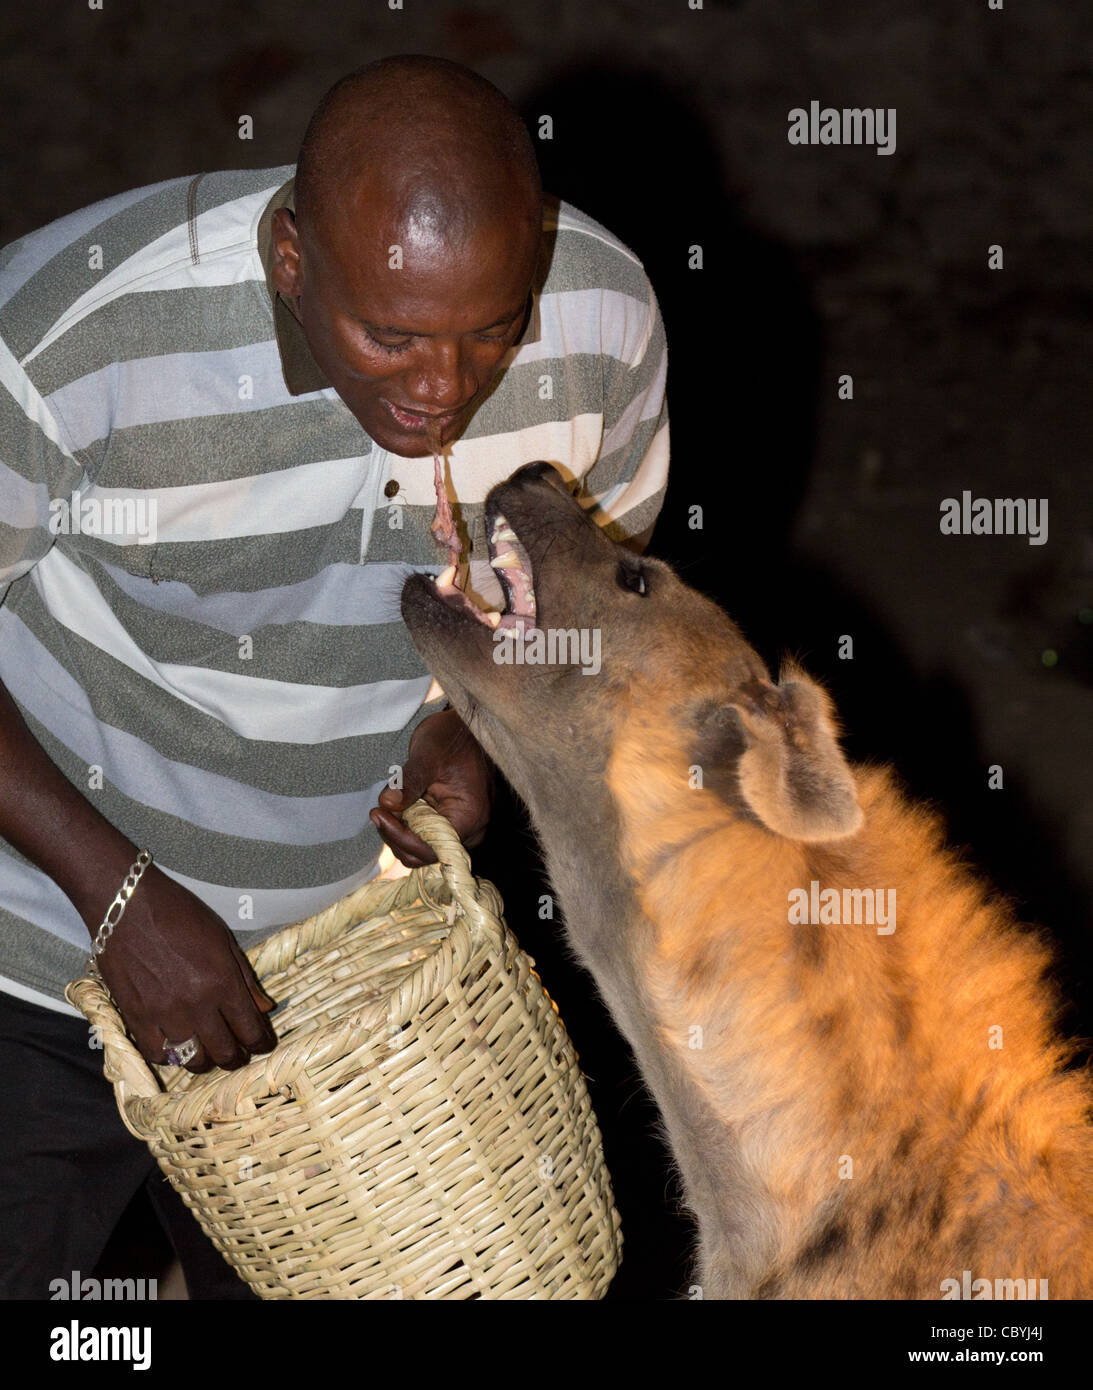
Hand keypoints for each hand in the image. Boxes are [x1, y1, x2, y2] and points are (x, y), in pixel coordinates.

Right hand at [93, 866, 277, 1073]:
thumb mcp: (222, 939)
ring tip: (208, 1055)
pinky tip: (176, 1047)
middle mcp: (196, 1003)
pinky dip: (170, 1056)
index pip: (250, 1030)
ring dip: (205, 1062)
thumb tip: (265, 1009)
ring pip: (192, 1060)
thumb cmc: (179, 914)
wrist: (126, 906)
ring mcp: (164, 1013)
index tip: (262, 1045)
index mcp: (222, 981)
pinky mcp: (135, 1016)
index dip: (261, 1043)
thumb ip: (245, 978)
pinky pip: (157, 1053)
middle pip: (224, 1052)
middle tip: (237, 1055)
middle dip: (236, 1058)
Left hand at [370, 708, 493, 867]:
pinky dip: (407, 826)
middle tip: (377, 810)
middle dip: (398, 836)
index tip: (378, 814)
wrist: (464, 727)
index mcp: (470, 815)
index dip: (401, 837)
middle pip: (426, 853)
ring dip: (400, 832)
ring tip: (385, 807)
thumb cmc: (451, 736)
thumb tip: (387, 804)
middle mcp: (471, 829)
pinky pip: (426, 836)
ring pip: (423, 847)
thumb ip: (408, 782)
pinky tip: (395, 807)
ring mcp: (463, 827)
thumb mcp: (427, 754)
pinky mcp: (452, 822)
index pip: (431, 848)